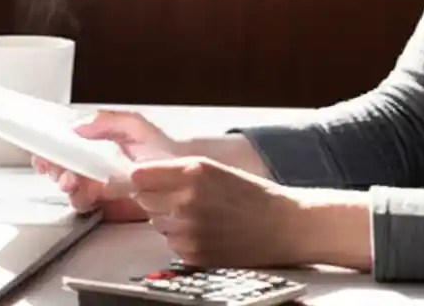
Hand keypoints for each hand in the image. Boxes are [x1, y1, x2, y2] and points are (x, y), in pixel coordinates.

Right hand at [33, 110, 184, 220]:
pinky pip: (86, 207)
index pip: (66, 148)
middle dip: (55, 170)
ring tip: (74, 181)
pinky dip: (82, 200)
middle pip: (63, 169)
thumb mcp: (138, 127)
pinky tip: (87, 194)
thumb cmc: (167, 152)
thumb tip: (79, 125)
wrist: (188, 181)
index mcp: (99, 146)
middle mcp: (96, 167)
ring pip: (71, 189)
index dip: (50, 151)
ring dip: (67, 185)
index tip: (44, 154)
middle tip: (60, 170)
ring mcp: (102, 188)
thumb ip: (110, 121)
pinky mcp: (109, 208)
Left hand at [128, 157, 304, 267]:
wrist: (283, 226)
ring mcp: (189, 229)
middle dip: (155, 198)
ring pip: (157, 222)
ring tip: (200, 216)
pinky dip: (182, 239)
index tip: (147, 180)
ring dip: (169, 219)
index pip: (140, 175)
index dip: (143, 178)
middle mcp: (187, 199)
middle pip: (144, 199)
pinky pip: (172, 243)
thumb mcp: (215, 170)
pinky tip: (206, 232)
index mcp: (194, 172)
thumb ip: (178, 172)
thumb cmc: (251, 195)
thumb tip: (141, 178)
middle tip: (180, 198)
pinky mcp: (194, 253)